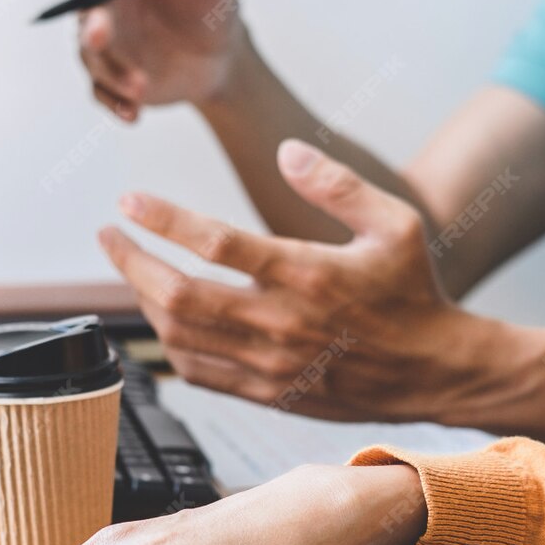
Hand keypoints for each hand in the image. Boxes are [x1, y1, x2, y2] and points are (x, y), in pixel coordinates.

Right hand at [71, 0, 245, 119]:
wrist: (221, 56)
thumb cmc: (211, 4)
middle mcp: (105, 6)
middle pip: (84, 15)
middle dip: (91, 28)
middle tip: (101, 38)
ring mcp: (107, 45)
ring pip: (93, 59)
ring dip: (113, 74)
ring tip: (143, 88)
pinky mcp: (112, 79)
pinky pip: (103, 92)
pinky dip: (115, 104)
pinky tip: (133, 114)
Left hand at [99, 139, 506, 421]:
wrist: (435, 371)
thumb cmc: (414, 292)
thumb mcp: (394, 222)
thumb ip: (338, 184)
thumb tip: (287, 151)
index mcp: (309, 274)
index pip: (217, 245)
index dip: (163, 221)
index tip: (128, 202)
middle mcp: (283, 323)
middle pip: (181, 296)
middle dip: (132, 263)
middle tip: (110, 235)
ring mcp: (272, 364)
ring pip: (182, 337)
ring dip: (144, 301)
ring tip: (133, 270)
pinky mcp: (270, 393)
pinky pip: (200, 373)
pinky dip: (169, 344)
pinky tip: (164, 319)